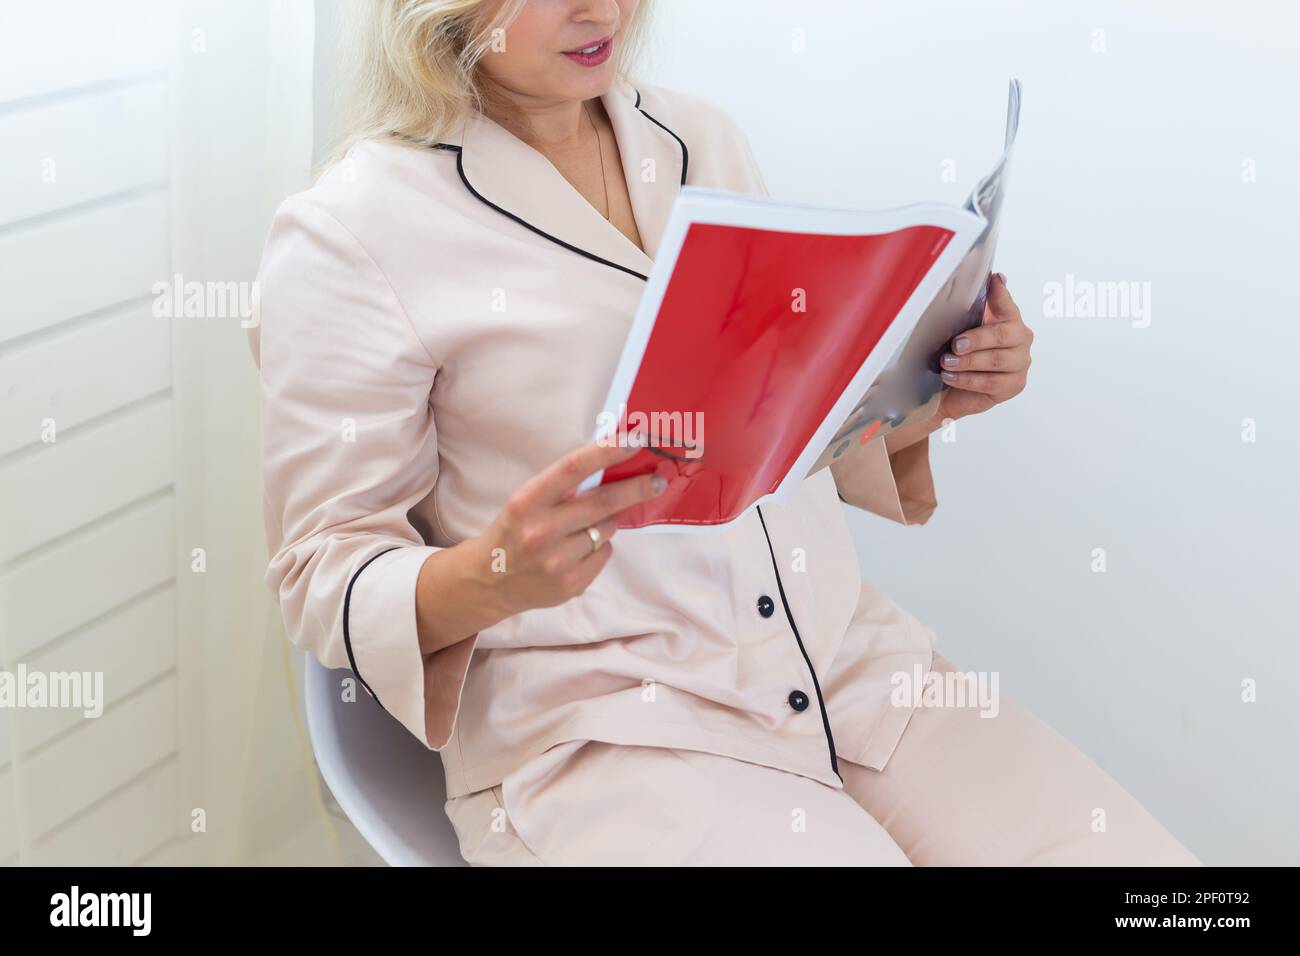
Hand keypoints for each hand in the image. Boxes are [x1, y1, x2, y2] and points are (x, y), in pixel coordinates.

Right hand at [475, 436, 666, 616]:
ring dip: (608, 521)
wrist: (490, 581)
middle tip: (657, 480)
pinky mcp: (571, 584)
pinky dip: (600, 546)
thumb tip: (613, 466)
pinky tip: (577, 550)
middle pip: (602, 502)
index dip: (606, 452)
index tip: (633, 441)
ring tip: (586, 524)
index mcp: (527, 502)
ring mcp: (557, 561)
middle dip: (636, 488)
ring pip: (607, 529)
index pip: (572, 468)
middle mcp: (541, 531)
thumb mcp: (526, 501)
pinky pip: (604, 553)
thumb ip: (563, 487)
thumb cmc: (514, 531)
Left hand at [937, 272, 1032, 419]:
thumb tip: (977, 285)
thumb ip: (967, 310)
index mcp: (1008, 319)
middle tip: (956, 345)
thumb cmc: (960, 357)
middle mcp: (1020, 338)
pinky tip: (951, 377)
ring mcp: (1020, 362)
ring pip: (997, 360)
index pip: (1006, 304)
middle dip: (977, 339)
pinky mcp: (1014, 385)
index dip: (1000, 293)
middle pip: (1003, 335)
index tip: (994, 280)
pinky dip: (968, 380)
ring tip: (947, 363)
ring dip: (969, 362)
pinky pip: (992, 382)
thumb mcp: (959, 330)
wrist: (954, 392)